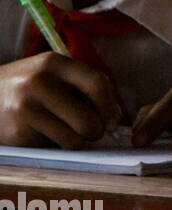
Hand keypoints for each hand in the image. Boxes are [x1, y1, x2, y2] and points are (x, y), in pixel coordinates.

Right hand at [0, 54, 120, 147]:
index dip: (110, 106)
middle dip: (96, 130)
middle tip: (90, 130)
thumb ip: (87, 88)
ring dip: (78, 140)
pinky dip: (58, 144)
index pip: (96, 83)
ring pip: (75, 137)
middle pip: (88, 119)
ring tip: (68, 130)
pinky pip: (55, 146)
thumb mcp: (55, 75)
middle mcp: (38, 82)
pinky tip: (46, 132)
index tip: (113, 120)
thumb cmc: (31, 88)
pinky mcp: (17, 131)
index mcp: (54, 63)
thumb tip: (115, 119)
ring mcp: (25, 107)